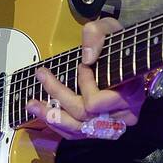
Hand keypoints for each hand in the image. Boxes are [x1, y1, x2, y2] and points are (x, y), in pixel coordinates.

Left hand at [25, 17, 147, 139]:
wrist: (129, 58)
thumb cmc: (120, 44)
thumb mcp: (111, 29)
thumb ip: (98, 35)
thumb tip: (86, 58)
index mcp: (130, 94)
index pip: (97, 102)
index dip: (85, 84)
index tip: (82, 65)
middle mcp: (124, 115)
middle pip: (83, 114)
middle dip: (59, 93)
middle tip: (41, 74)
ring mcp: (113, 125)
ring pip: (77, 128)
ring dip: (51, 115)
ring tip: (31, 104)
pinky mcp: (101, 128)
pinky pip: (76, 133)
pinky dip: (58, 124)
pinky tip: (42, 112)